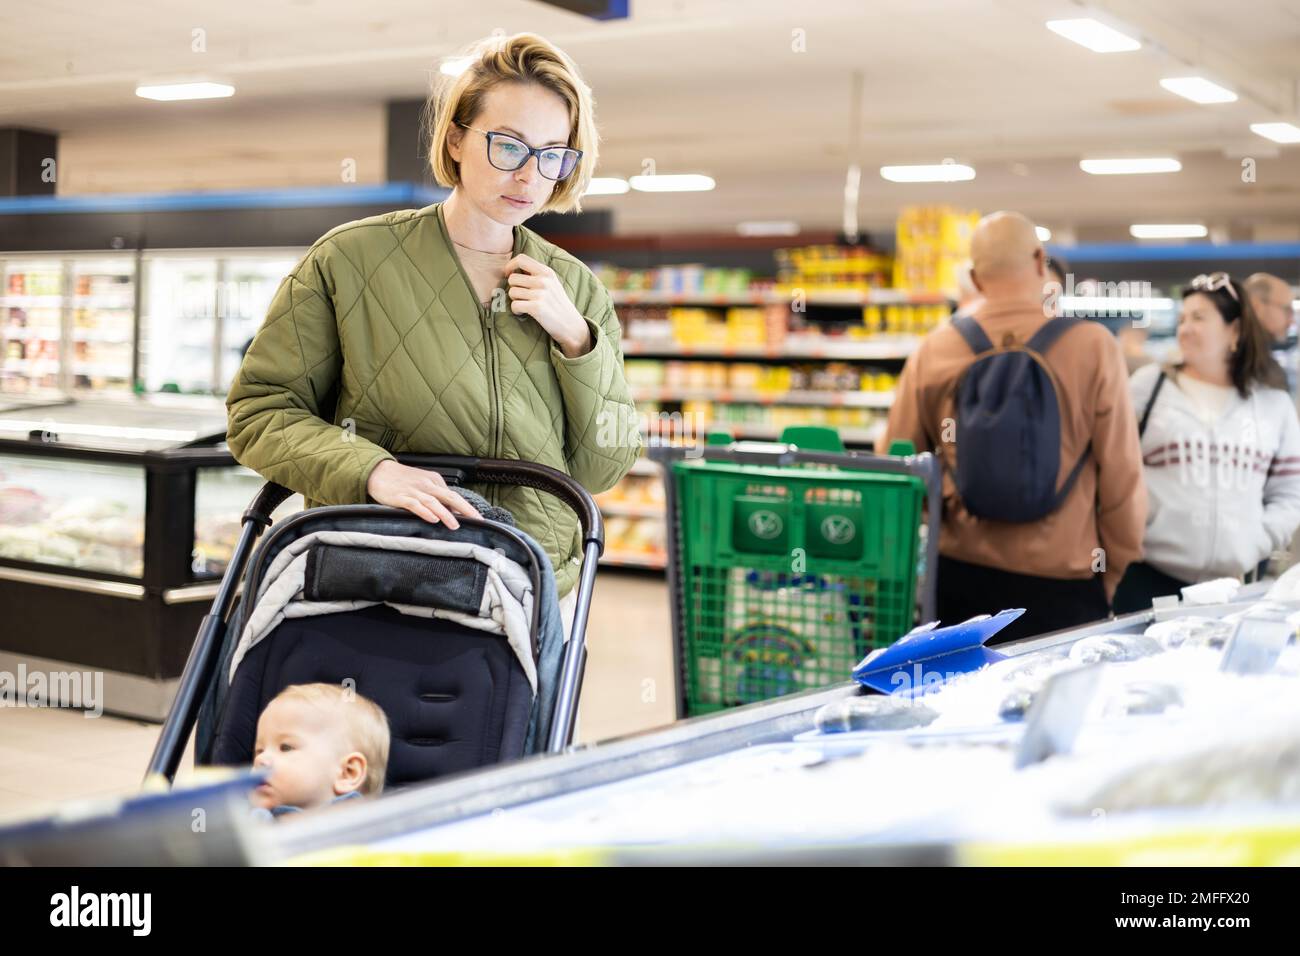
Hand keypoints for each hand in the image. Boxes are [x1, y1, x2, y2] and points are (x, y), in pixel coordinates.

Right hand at [365, 460, 481, 529]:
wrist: (378, 471)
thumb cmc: (402, 479)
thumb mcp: (423, 482)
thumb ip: (436, 494)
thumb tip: (452, 511)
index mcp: (434, 480)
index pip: (454, 495)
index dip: (467, 507)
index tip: (478, 518)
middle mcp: (427, 484)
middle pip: (450, 496)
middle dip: (465, 509)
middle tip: (476, 521)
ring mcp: (414, 491)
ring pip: (434, 502)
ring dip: (446, 514)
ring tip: (456, 525)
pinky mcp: (401, 497)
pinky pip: (415, 505)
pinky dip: (425, 512)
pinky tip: (433, 519)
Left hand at [506, 254, 591, 357]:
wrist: (571, 325)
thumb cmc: (558, 304)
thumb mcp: (552, 284)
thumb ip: (537, 274)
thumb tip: (514, 269)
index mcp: (547, 272)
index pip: (521, 259)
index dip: (510, 266)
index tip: (509, 275)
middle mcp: (544, 281)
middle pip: (513, 278)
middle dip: (513, 288)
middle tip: (520, 296)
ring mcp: (541, 294)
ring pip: (512, 292)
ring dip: (515, 300)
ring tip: (524, 305)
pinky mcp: (537, 307)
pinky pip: (514, 305)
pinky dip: (516, 311)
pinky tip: (524, 313)